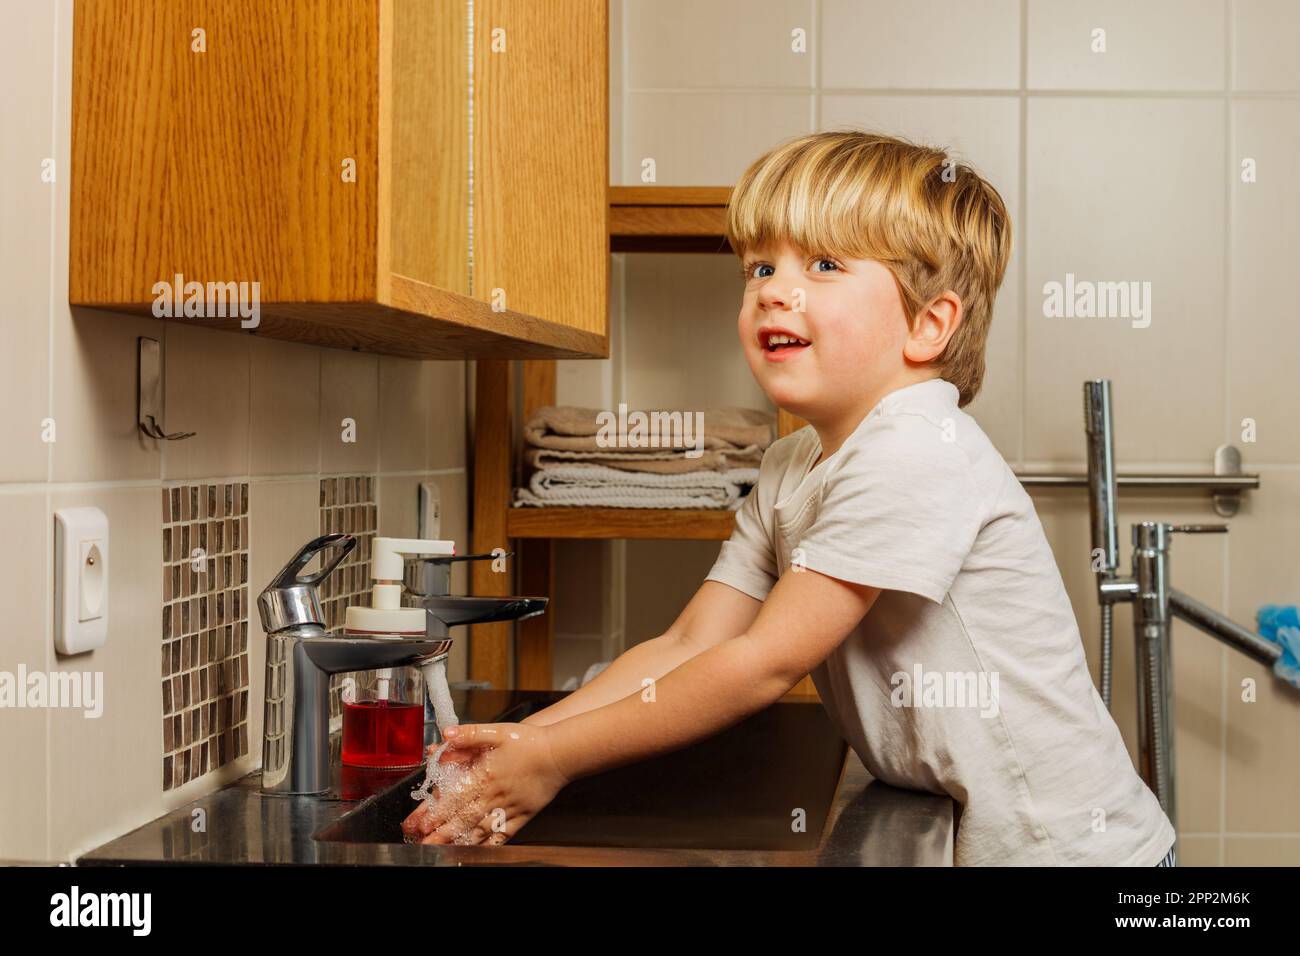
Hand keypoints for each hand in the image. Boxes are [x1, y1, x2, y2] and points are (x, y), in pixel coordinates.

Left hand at [407, 722, 568, 845]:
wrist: (560, 754)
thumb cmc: (529, 742)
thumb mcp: (498, 731)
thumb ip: (470, 734)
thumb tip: (447, 735)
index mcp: (485, 775)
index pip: (455, 798)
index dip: (437, 812)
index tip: (421, 824)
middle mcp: (495, 795)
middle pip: (464, 818)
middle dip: (442, 833)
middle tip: (424, 843)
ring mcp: (509, 808)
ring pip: (480, 829)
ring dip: (460, 840)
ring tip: (443, 850)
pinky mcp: (522, 815)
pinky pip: (503, 834)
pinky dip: (488, 844)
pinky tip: (477, 849)